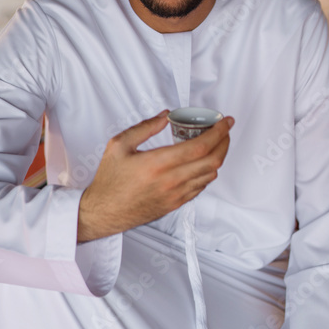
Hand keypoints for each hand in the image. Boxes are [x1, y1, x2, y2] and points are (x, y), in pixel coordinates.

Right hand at [77, 110, 233, 241]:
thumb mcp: (119, 145)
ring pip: (210, 174)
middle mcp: (171, 181)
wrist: (104, 212)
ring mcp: (176, 195)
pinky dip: (207, 172)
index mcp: (158, 163)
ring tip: (215, 143)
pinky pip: (201, 187)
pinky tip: (202, 162)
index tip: (225, 121)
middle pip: (213, 160)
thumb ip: (144, 127)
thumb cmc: (110, 181)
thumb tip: (166, 116)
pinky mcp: (176, 204)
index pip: (201, 146)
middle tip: (224, 130)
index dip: (218, 131)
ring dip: (218, 156)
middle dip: (224, 142)